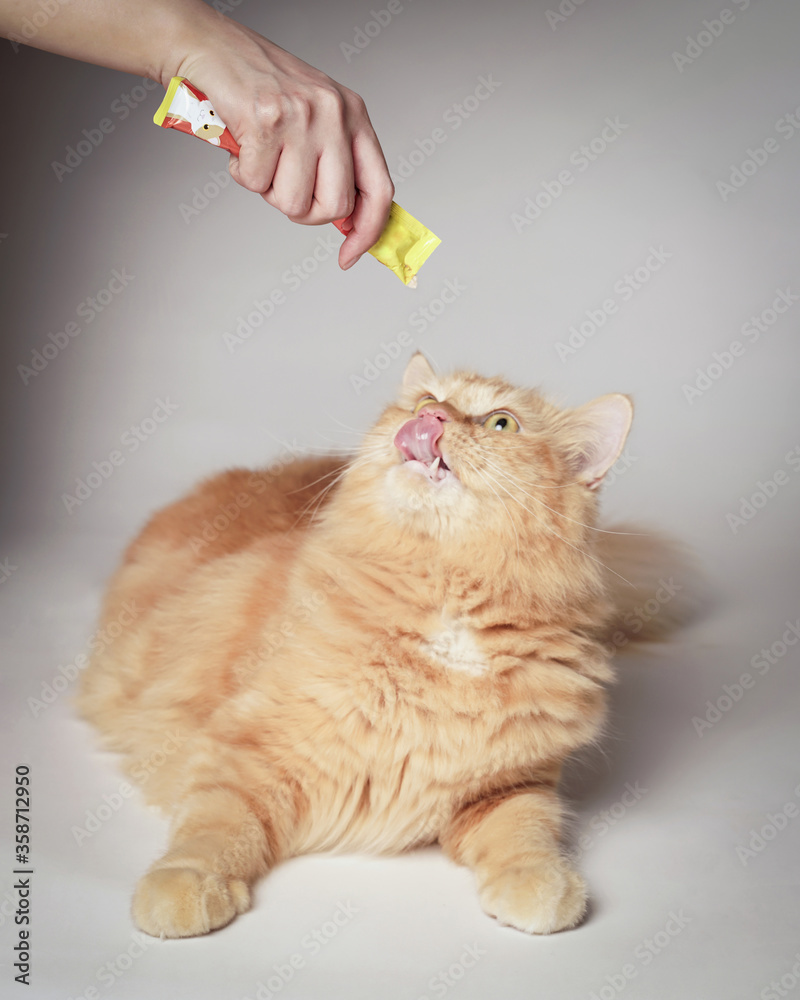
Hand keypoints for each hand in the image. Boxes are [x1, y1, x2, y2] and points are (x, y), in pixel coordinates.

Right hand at [177, 21, 394, 269]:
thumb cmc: (262, 86)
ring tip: (261, 157)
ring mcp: (301, 117)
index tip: (350, 255)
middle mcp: (334, 114)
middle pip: (334, 207)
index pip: (379, 189)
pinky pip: (256, 184)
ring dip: (269, 191)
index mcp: (354, 116)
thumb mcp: (315, 115)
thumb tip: (346, 220)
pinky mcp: (265, 122)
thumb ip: (335, 161)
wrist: (211, 47)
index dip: (369, 231)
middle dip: (305, 212)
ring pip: (293, 202)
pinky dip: (243, 173)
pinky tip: (242, 145)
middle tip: (284, 189)